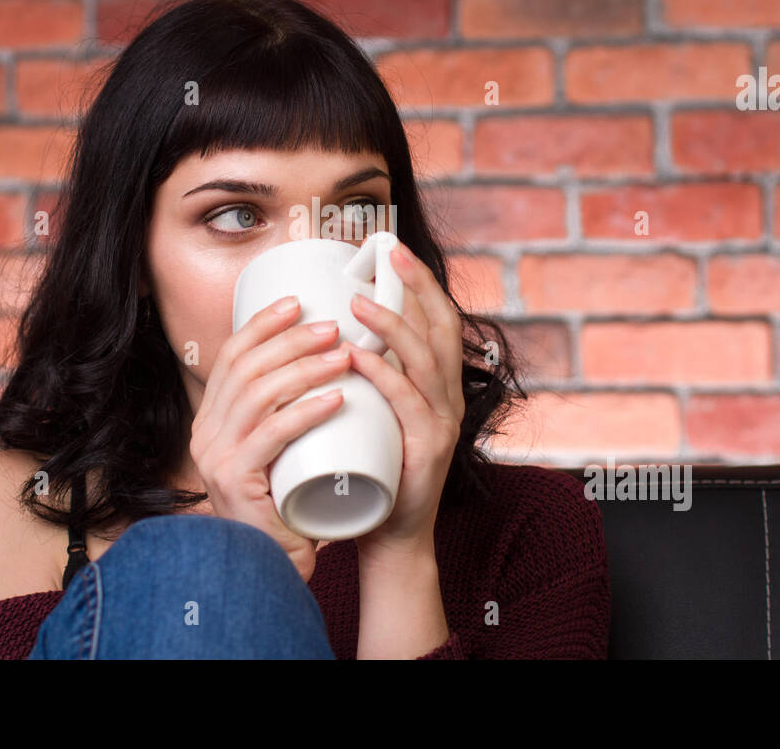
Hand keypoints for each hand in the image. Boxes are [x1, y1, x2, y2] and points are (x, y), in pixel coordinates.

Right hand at [189, 296, 351, 583]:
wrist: (272, 565)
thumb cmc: (286, 503)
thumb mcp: (279, 448)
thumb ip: (286, 412)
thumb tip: (325, 358)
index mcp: (212, 419)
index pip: (232, 356)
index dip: (262, 324)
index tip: (297, 302)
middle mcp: (205, 434)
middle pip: (246, 368)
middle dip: (291, 340)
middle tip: (334, 327)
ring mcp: (216, 458)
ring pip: (259, 395)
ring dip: (305, 369)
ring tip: (345, 357)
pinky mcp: (235, 481)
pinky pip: (271, 436)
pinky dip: (306, 412)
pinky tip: (336, 399)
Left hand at [344, 239, 465, 561]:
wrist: (386, 531)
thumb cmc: (372, 465)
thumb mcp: (372, 409)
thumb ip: (365, 374)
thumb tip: (329, 330)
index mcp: (438, 383)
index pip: (439, 320)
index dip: (421, 282)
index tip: (394, 249)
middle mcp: (449, 397)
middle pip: (443, 328)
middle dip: (417, 286)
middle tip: (389, 254)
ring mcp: (443, 422)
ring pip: (425, 360)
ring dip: (392, 326)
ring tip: (357, 301)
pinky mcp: (428, 449)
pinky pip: (407, 403)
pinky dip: (382, 375)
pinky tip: (357, 356)